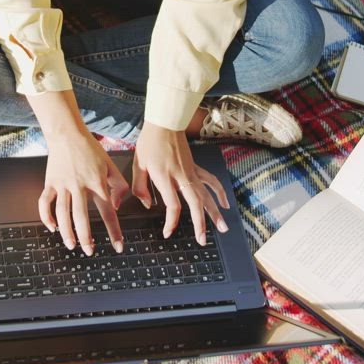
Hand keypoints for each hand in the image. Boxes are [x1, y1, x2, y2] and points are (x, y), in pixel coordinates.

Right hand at [37, 129, 128, 254]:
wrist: (67, 133)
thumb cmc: (90, 149)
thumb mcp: (110, 165)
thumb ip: (119, 186)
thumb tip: (117, 206)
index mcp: (96, 182)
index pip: (108, 212)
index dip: (114, 231)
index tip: (118, 246)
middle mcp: (79, 185)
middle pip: (81, 217)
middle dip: (86, 237)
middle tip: (89, 251)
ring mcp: (62, 184)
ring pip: (62, 213)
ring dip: (66, 232)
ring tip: (71, 244)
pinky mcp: (50, 182)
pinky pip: (45, 203)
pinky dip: (46, 217)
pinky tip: (52, 227)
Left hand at [132, 123, 229, 245]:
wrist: (165, 123)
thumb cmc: (149, 142)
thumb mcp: (138, 164)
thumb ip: (139, 187)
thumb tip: (147, 204)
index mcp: (165, 176)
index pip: (173, 205)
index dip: (172, 222)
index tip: (168, 232)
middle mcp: (181, 176)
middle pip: (195, 203)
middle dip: (201, 224)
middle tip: (202, 240)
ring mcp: (191, 172)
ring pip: (206, 195)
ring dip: (215, 212)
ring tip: (222, 228)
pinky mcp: (195, 167)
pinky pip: (210, 181)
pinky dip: (219, 192)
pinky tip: (225, 203)